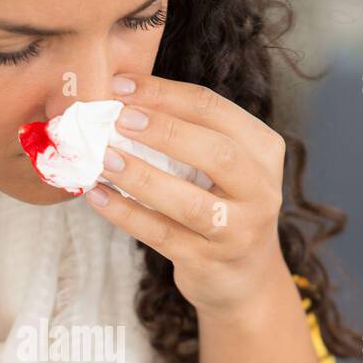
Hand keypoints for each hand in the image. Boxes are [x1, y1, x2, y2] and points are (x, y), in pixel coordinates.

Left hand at [83, 73, 288, 315]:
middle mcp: (260, 190)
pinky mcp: (208, 262)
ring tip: (103, 159)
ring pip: (188, 201)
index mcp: (264, 150)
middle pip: (216, 152)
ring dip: (141, 177)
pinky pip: (162, 235)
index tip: (121, 84)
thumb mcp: (225, 165)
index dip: (166, 94)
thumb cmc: (224, 205)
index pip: (215, 110)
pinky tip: (98, 196)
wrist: (245, 277)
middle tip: (118, 118)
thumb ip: (189, 133)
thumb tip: (122, 100)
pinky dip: (126, 214)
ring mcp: (237, 231)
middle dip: (163, 131)